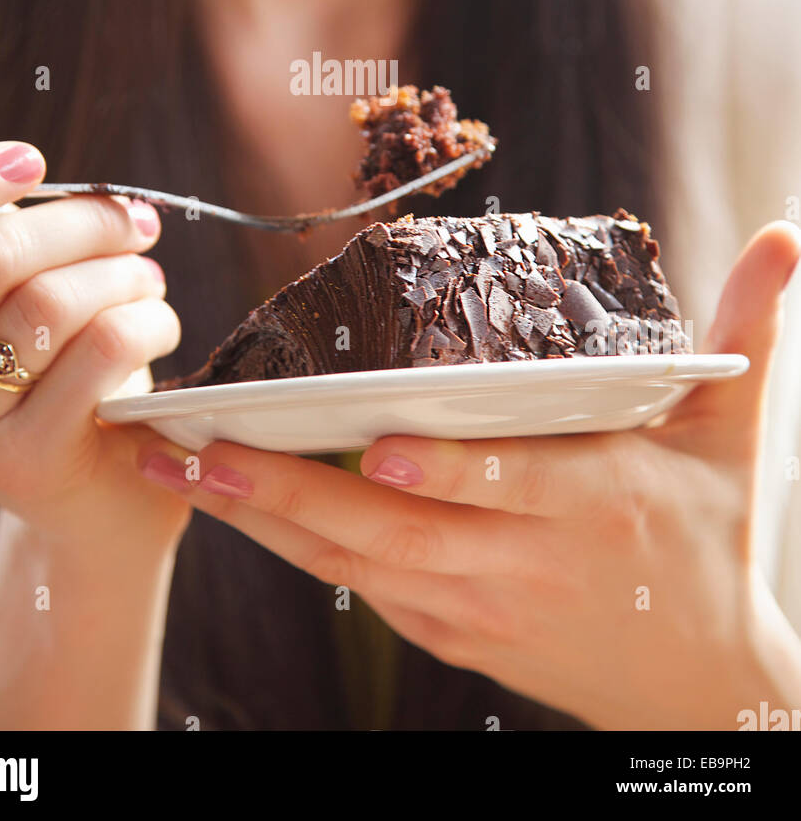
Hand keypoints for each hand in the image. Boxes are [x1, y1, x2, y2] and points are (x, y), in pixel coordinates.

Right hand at [0, 112, 188, 550]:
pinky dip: (148, 319)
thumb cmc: (42, 364)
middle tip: (133, 221)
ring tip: (149, 277)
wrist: (91, 492)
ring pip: (50, 302)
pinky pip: (100, 349)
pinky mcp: (20, 466)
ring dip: (124, 272)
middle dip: (80, 222)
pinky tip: (158, 324)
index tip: (32, 161)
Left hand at [140, 220, 800, 728]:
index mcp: (598, 503)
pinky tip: (236, 509)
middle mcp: (529, 563)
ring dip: (266, 519)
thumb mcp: (734, 437)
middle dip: (291, 492)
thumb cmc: (712, 542)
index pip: (514, 481)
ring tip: (183, 470)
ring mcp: (482, 610)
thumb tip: (784, 234)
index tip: (375, 448)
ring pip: (359, 568)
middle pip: (398, 533)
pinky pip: (366, 594)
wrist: (701, 689)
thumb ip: (748, 332)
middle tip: (203, 446)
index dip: (448, 470)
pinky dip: (300, 552)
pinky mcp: (456, 636)